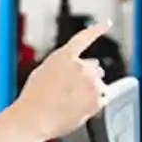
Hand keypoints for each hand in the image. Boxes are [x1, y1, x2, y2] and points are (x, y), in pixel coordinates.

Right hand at [12, 19, 111, 138]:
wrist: (34, 117)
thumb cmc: (34, 98)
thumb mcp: (44, 71)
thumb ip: (64, 65)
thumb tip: (81, 69)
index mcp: (65, 56)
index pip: (85, 37)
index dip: (97, 29)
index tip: (107, 23)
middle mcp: (81, 66)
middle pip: (95, 68)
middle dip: (88, 77)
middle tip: (71, 91)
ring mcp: (91, 82)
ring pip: (99, 85)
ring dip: (91, 92)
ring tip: (71, 102)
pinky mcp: (97, 99)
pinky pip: (102, 100)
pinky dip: (93, 105)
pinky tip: (77, 108)